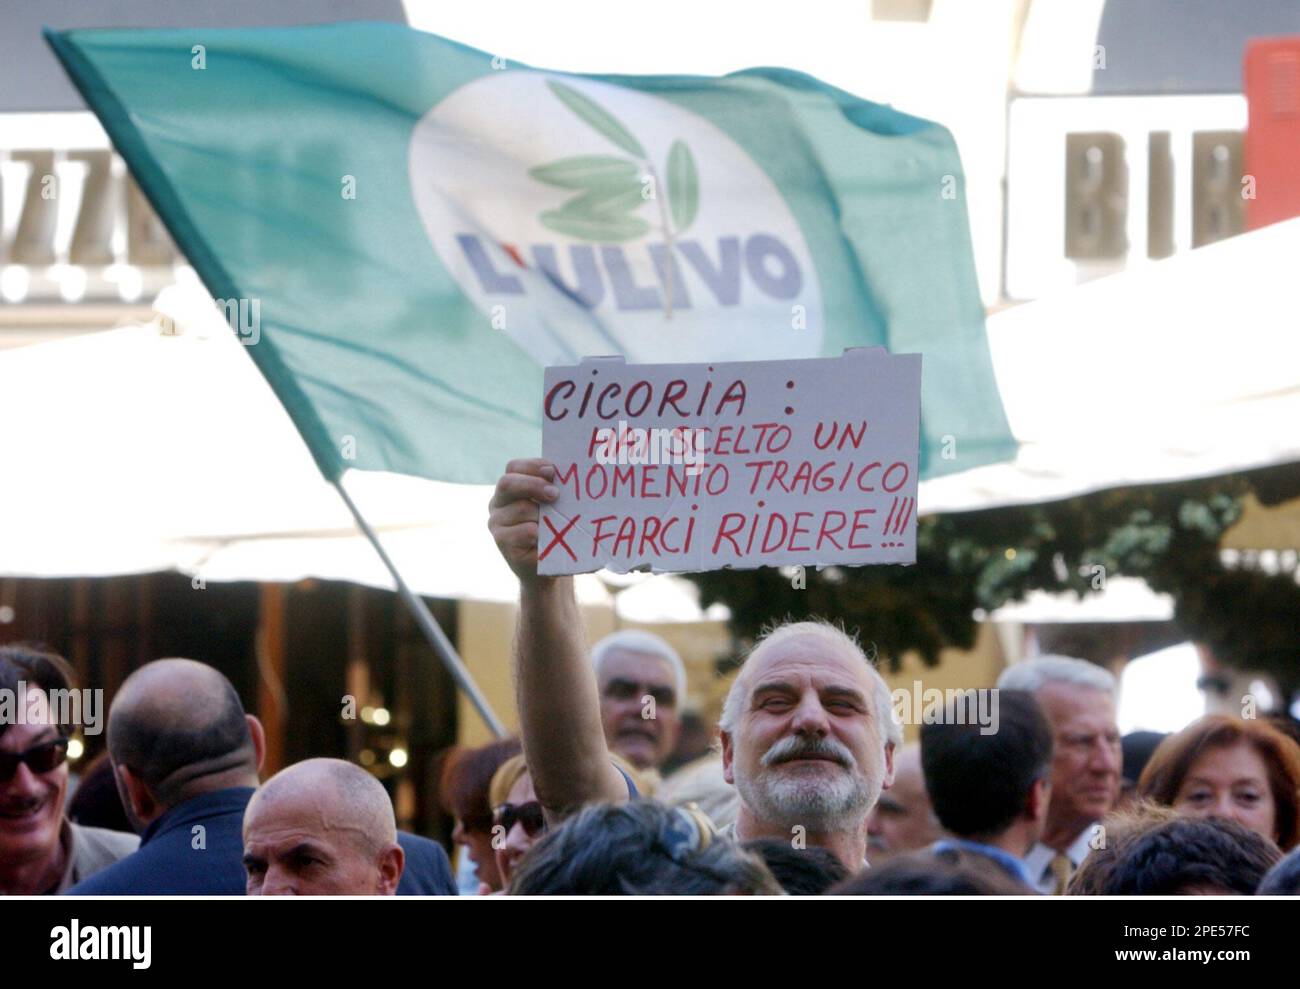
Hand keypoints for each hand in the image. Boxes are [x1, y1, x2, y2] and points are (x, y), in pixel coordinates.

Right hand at [488, 458, 558, 580]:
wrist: (548, 566)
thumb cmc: (553, 529)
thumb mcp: (553, 506)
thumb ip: (554, 489)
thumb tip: (571, 473)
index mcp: (510, 488)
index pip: (514, 467)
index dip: (533, 466)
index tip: (553, 471)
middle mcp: (498, 503)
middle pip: (508, 483)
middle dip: (534, 485)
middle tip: (556, 494)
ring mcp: (497, 523)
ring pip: (521, 508)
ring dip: (543, 514)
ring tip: (556, 523)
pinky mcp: (503, 543)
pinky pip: (525, 531)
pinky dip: (541, 533)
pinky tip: (548, 539)